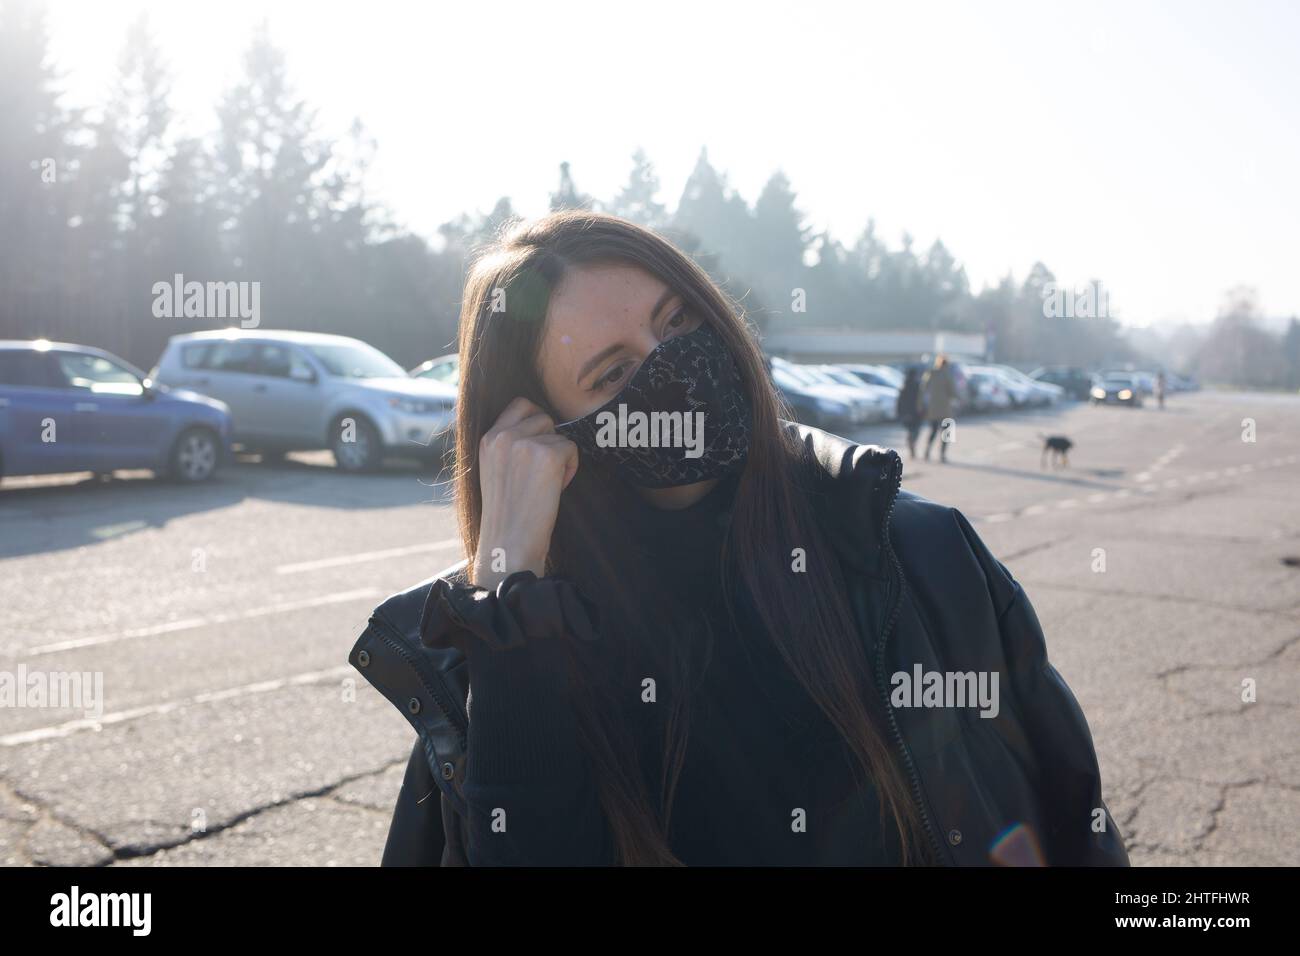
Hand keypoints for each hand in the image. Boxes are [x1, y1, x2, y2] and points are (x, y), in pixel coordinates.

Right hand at [471, 397, 577, 590]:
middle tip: (540, 472)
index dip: (535, 423)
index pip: (520, 405)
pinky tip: (554, 489)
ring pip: (558, 433)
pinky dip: (570, 468)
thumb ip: (508, 445)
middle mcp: (502, 436)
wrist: (509, 543)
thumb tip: (539, 425)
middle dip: (549, 440)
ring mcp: (523, 443)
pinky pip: (571, 447)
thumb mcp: (494, 470)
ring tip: (544, 484)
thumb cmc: (507, 514)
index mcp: (487, 439)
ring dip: (560, 456)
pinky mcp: (546, 454)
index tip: (536, 449)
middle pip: (543, 416)